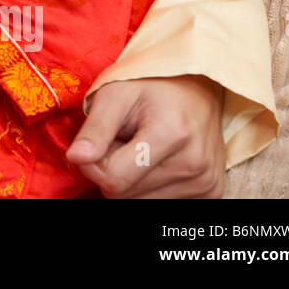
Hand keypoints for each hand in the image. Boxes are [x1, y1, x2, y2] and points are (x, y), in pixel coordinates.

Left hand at [66, 74, 225, 197]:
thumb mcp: (114, 93)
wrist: (196, 87)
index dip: (95, 162)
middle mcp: (194, 165)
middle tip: (125, 140)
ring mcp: (206, 182)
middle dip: (114, 169)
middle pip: (125, 194)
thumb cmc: (149, 86)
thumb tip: (76, 158)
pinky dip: (150, 184)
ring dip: (131, 177)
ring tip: (143, 147)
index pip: (113, 180)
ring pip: (140, 201)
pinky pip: (160, 202)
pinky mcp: (212, 192)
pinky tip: (158, 159)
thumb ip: (95, 128)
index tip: (102, 140)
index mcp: (171, 134)